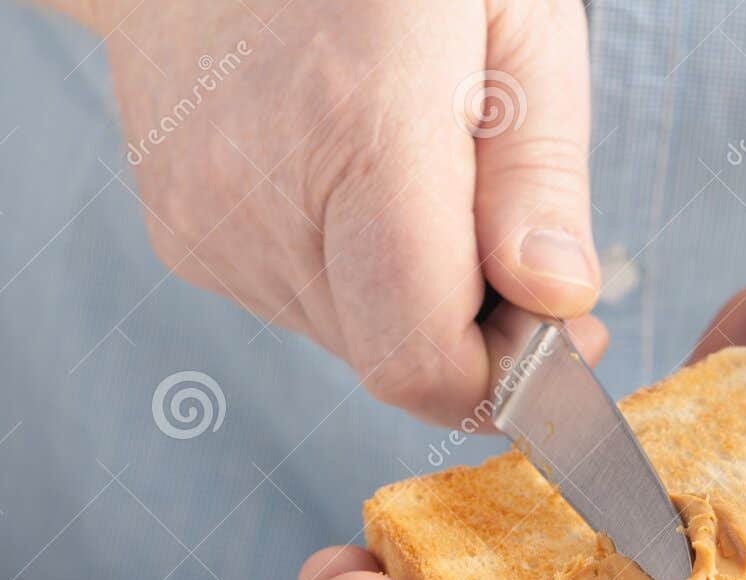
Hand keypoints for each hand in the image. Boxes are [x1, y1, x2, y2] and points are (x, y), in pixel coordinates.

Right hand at [98, 0, 601, 424]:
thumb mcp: (516, 21)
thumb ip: (541, 173)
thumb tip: (557, 300)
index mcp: (359, 127)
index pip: (423, 357)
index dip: (508, 378)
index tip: (562, 332)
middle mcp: (261, 195)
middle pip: (395, 361)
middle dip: (473, 332)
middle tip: (512, 247)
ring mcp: (207, 224)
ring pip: (354, 342)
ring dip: (412, 298)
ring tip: (418, 180)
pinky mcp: (183, 237)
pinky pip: (306, 307)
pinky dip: (356, 274)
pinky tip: (353, 179)